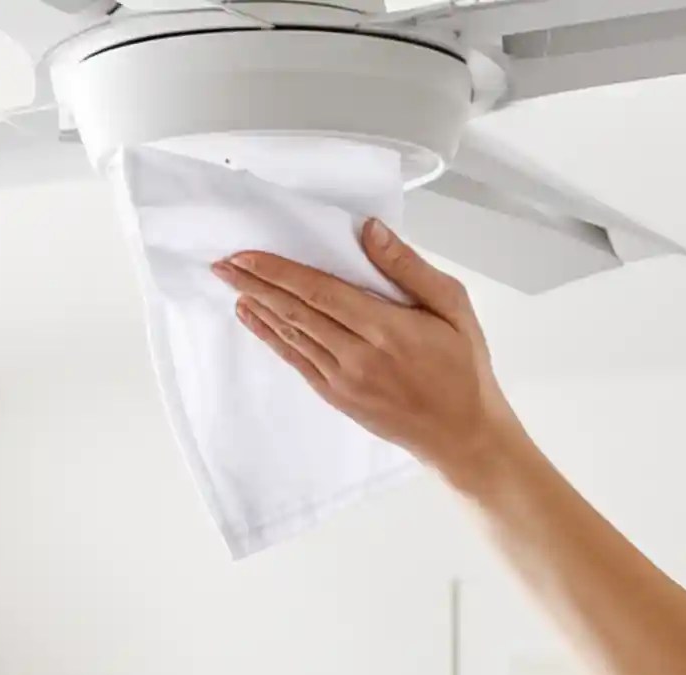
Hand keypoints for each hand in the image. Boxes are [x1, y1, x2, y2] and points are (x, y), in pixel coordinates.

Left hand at [210, 219, 525, 487]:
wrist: (461, 433)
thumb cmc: (463, 366)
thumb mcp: (453, 306)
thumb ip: (408, 267)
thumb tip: (370, 230)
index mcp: (388, 328)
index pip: (320, 291)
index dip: (279, 272)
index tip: (247, 254)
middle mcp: (358, 356)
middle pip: (295, 312)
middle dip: (255, 284)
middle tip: (222, 263)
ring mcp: (343, 380)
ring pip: (290, 335)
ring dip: (257, 307)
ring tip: (230, 283)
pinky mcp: (336, 396)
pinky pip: (295, 360)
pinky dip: (270, 337)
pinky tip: (252, 317)